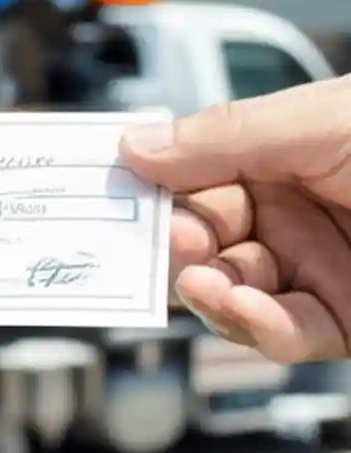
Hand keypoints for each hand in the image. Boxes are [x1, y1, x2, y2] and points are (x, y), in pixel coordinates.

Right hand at [120, 76, 350, 363]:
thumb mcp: (321, 120)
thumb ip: (223, 138)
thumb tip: (135, 147)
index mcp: (285, 154)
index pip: (197, 179)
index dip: (159, 193)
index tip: (124, 201)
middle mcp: (298, 213)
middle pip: (207, 242)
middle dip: (178, 248)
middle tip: (164, 246)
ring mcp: (321, 270)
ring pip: (235, 294)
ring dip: (210, 292)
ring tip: (199, 279)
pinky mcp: (347, 321)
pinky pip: (284, 332)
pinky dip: (253, 325)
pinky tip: (236, 304)